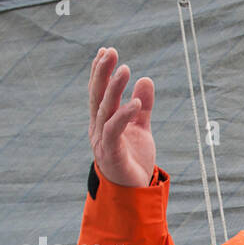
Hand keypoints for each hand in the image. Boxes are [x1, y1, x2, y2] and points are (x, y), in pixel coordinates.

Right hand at [88, 46, 156, 186]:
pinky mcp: (111, 153)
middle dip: (102, 72)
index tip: (105, 51)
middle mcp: (98, 128)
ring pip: (104, 109)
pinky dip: (124, 114)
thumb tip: (146, 79)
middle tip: (110, 51)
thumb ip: (142, 107)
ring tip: (125, 69)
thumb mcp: (141, 129)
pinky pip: (115, 130)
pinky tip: (136, 102)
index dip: (100, 71)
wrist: (134, 193)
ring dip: (114, 88)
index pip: (99, 92)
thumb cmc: (133, 160)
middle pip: (97, 95)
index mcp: (102, 121)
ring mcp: (102, 140)